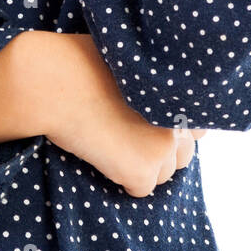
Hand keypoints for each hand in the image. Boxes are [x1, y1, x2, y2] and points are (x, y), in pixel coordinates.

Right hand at [42, 33, 206, 197]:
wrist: (53, 82)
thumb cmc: (80, 62)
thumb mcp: (130, 62)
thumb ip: (153, 83)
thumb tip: (162, 99)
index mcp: (180, 89)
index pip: (196, 124)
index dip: (170, 126)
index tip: (147, 122)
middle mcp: (180, 117)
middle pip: (184, 152)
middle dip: (160, 149)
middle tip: (128, 136)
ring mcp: (164, 145)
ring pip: (164, 172)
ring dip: (143, 165)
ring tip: (112, 144)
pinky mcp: (143, 169)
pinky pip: (141, 188)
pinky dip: (124, 180)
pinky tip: (103, 156)